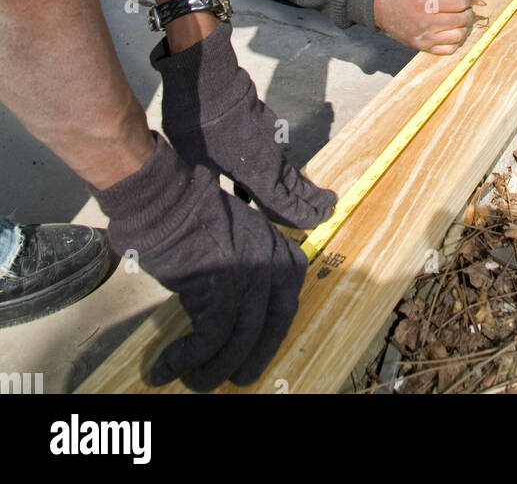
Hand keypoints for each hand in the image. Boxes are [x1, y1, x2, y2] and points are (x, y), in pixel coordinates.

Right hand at [94, 134, 305, 391]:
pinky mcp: (218, 288)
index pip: (285, 309)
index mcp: (281, 250)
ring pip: (238, 341)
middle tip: (233, 380)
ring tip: (191, 381)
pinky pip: (208, 340)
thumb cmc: (192, 217)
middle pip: (268, 330)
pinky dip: (186, 360)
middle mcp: (271, 264)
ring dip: (212, 369)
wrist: (165, 199)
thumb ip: (252, 268)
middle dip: (250, 360)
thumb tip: (241, 316)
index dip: (269, 340)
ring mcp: (248, 276)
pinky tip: (166, 368)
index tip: (254, 357)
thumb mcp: (240, 237)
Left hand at [152, 24, 336, 228]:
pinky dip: (281, 168)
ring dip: (298, 184)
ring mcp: (271, 138)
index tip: (320, 222)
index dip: (301, 216)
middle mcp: (271, 158)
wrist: (209, 81)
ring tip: (310, 194)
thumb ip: (215, 185)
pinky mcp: (266, 124)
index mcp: (257, 173)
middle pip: (296, 185)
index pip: (284, 204)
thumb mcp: (199, 165)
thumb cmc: (199, 126)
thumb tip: (219, 198)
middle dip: (313, 199)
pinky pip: (277, 153)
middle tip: (331, 206)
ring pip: (287, 168)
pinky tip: (272, 172)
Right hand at [373, 0, 477, 53]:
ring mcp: (423, 37)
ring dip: (460, 25)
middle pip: (462, 18)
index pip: (461, 1)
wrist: (379, 4)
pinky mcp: (421, 47)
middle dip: (465, 10)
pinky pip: (449, 49)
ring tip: (451, 16)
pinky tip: (445, 29)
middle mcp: (424, 21)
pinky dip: (452, 39)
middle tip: (458, 5)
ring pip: (459, 35)